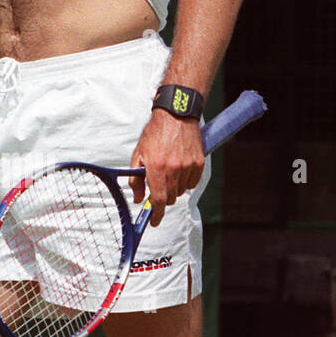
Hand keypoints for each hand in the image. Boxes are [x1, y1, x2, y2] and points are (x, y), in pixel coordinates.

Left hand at [129, 111, 204, 226]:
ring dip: (175, 187)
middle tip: (159, 185)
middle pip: (171, 198)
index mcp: (156, 168)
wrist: (176, 115)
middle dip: (164, 196)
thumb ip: (137, 180)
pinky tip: (180, 168)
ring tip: (170, 171)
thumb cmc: (155, 134)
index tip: (154, 221)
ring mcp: (188, 166)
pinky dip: (186, 180)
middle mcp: (173, 169)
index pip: (158, 199)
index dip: (156, 214)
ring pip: (181, 191)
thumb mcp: (139, 155)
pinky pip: (192, 182)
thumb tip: (138, 199)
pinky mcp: (199, 163)